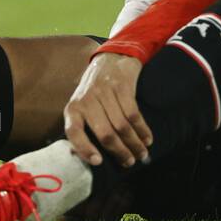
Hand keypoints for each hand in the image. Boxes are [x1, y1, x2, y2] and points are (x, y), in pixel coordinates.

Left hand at [64, 52, 152, 167]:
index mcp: (73, 108)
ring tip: (141, 153)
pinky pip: (134, 114)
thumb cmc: (95, 90)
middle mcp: (86, 100)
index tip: (98, 162)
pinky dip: (142, 129)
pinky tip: (147, 138)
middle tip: (129, 162)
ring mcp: (104, 92)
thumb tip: (86, 156)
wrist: (110, 59)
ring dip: (134, 143)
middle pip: (105, 133)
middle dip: (120, 151)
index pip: (74, 132)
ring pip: (122, 126)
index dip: (84, 149)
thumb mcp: (82, 105)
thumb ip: (83, 126)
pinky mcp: (121, 86)